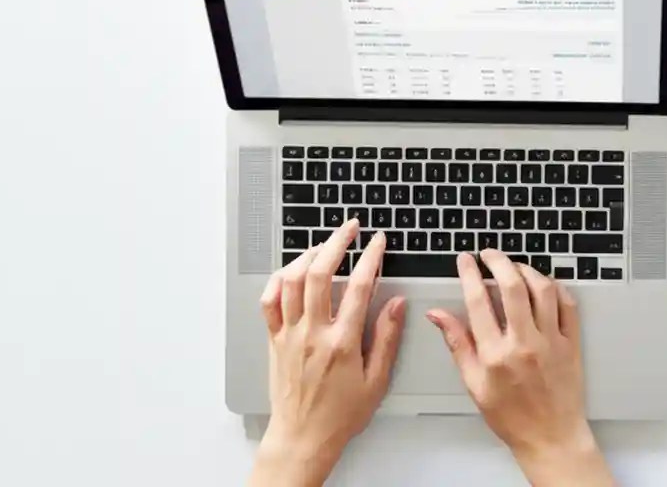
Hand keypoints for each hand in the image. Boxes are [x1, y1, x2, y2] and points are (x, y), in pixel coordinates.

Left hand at [248, 220, 405, 486]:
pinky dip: (278, 280)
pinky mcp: (274, 340)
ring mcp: (289, 335)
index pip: (359, 287)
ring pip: (291, 281)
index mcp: (342, 343)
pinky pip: (269, 302)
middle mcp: (312, 334)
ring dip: (308, 255)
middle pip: (320, 274)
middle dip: (336, 242)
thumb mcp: (376, 380)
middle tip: (350, 228)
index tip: (378, 242)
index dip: (370, 257)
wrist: (303, 437)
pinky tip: (291, 271)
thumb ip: (387, 338)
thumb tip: (397, 304)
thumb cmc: (340, 415)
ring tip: (324, 245)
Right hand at [428, 250, 614, 486]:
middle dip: (498, 261)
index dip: (469, 273)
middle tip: (489, 254)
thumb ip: (457, 344)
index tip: (465, 260)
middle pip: (512, 286)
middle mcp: (524, 343)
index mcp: (495, 354)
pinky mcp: (572, 343)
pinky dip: (556, 288)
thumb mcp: (474, 383)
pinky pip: (568, 304)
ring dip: (526, 270)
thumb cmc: (511, 416)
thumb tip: (438, 315)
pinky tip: (544, 285)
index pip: (478, 301)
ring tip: (514, 267)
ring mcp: (551, 341)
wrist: (550, 436)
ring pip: (542, 289)